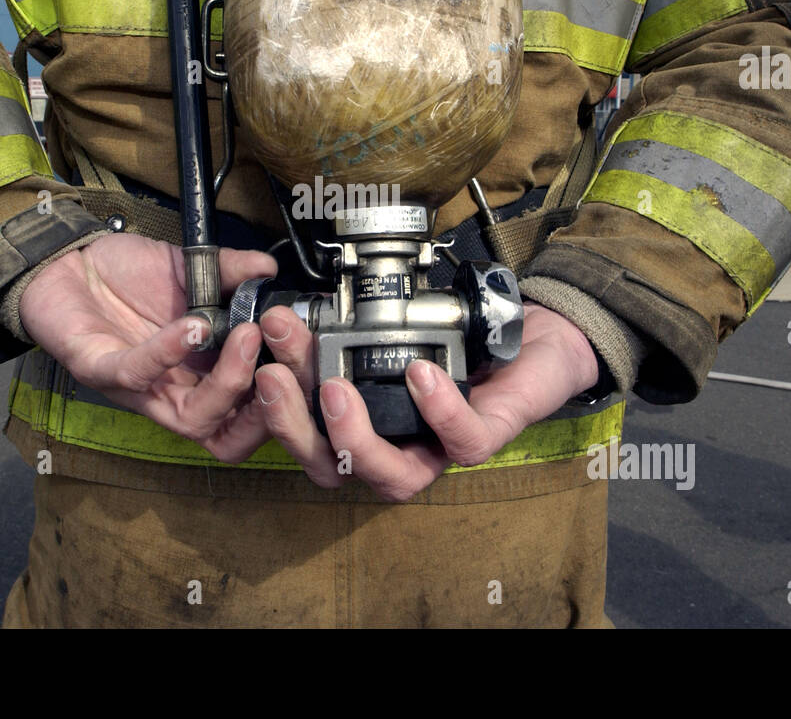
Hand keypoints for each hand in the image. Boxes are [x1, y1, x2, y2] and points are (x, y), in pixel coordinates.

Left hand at [18, 233, 277, 462]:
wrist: (68, 260)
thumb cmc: (128, 278)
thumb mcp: (191, 270)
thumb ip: (232, 272)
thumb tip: (270, 271)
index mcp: (206, 375)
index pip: (256, 413)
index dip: (288, 399)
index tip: (307, 356)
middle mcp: (177, 393)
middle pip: (231, 436)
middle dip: (269, 406)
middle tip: (285, 358)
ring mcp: (140, 390)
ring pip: (193, 420)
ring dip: (228, 383)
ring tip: (246, 336)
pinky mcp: (100, 372)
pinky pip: (138, 375)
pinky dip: (169, 352)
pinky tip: (192, 323)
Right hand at [251, 303, 599, 501]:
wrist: (536, 335)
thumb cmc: (463, 338)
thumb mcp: (392, 328)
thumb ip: (344, 332)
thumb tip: (284, 314)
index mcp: (365, 425)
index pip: (307, 438)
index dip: (272, 412)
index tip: (254, 361)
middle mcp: (397, 447)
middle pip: (334, 468)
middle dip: (293, 425)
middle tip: (275, 377)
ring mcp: (441, 449)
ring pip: (392, 476)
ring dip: (353, 437)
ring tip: (333, 388)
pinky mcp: (487, 436)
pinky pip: (462, 440)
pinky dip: (437, 409)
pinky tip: (419, 372)